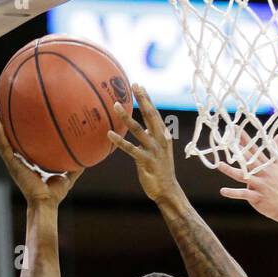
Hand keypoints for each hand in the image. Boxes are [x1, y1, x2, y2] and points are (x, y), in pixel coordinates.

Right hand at [0, 109, 82, 205]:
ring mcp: (13, 164)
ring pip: (1, 142)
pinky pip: (3, 146)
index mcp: (28, 165)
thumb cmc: (54, 195)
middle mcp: (18, 163)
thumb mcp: (67, 177)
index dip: (19, 136)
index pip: (22, 148)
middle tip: (4, 111)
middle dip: (6, 127)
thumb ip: (74, 167)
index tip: (20, 122)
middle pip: (9, 142)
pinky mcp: (12, 165)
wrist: (45, 204)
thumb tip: (87, 156)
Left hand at [107, 86, 179, 204]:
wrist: (168, 190)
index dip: (147, 99)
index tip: (139, 85)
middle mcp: (160, 139)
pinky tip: (109, 134)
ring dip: (126, 116)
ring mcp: (153, 150)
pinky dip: (119, 141)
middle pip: (150, 115)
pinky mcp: (146, 161)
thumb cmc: (161, 171)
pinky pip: (130, 149)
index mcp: (163, 135)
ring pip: (137, 129)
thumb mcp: (158, 151)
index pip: (154, 113)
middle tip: (134, 85)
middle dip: (142, 99)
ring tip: (115, 105)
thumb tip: (143, 128)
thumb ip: (150, 138)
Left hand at [217, 134, 277, 224]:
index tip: (236, 128)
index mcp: (268, 165)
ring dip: (230, 171)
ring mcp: (261, 185)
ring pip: (243, 176)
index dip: (245, 139)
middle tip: (227, 140)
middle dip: (238, 150)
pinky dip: (233, 193)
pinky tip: (223, 190)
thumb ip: (277, 150)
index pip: (255, 149)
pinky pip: (243, 194)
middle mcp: (264, 173)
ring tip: (219, 165)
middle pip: (248, 159)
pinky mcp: (258, 197)